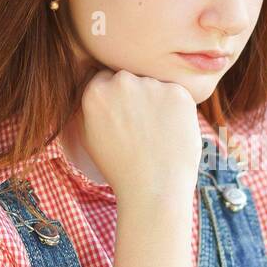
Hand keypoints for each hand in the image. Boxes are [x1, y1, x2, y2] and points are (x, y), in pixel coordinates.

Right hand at [78, 66, 202, 201]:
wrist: (154, 188)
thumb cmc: (121, 168)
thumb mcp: (89, 137)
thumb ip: (88, 108)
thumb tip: (94, 87)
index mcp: (95, 92)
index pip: (105, 79)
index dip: (116, 99)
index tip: (123, 116)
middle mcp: (122, 82)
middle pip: (131, 79)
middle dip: (136, 96)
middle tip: (141, 128)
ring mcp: (151, 85)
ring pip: (155, 85)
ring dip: (157, 101)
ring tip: (156, 135)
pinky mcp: (178, 92)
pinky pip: (176, 95)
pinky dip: (176, 110)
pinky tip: (171, 133)